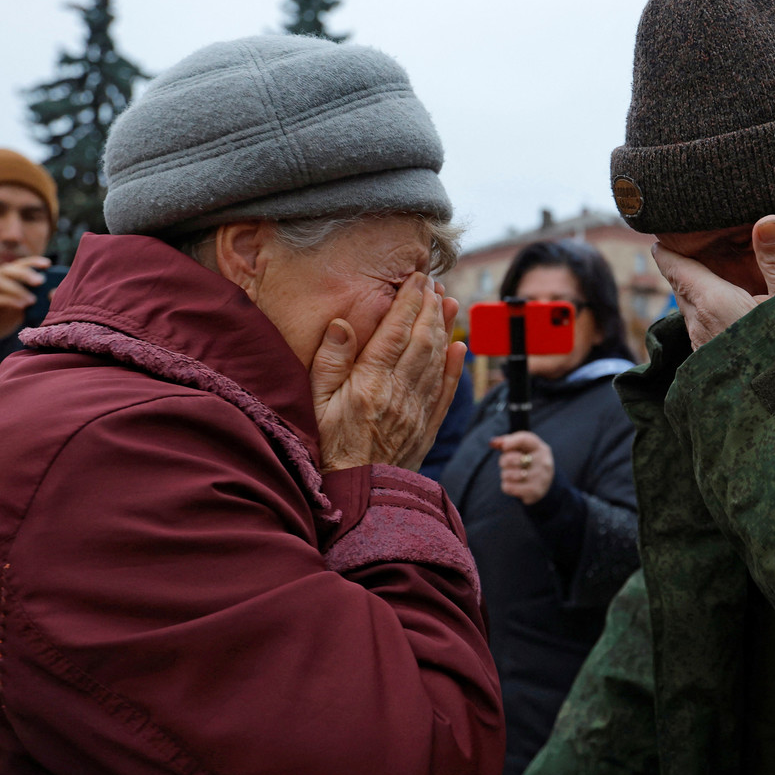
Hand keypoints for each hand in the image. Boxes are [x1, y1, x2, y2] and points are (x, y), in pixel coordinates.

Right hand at [0, 256, 50, 359]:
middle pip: (5, 270)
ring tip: (32, 300)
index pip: (14, 265)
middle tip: (41, 281)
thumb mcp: (18, 309)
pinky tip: (21, 307)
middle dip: (25, 273)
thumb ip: (29, 299)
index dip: (31, 262)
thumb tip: (50, 292)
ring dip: (18, 289)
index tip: (48, 263)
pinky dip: (9, 301)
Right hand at [308, 273, 465, 472]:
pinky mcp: (426, 428)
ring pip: (437, 360)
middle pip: (421, 340)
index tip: (416, 279)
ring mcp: (417, 410)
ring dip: (445, 329)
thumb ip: (328, 362)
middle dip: (430, 307)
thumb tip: (343, 323)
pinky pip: (445, 392)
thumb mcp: (314, 403)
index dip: (408, 302)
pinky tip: (460, 348)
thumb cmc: (327, 447)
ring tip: (449, 302)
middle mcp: (399, 393)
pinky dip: (455, 368)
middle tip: (435, 283)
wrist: (355, 494)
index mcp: (370, 383)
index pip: (395, 331)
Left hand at [490, 431, 554, 505]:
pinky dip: (507, 486)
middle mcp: (544, 462)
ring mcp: (541, 478)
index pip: (524, 439)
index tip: (504, 447)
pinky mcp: (535, 492)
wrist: (543, 483)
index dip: (510, 442)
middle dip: (504, 461)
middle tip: (507, 465)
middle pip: (511, 458)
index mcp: (541, 448)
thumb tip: (492, 442)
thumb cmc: (528, 461)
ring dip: (505, 475)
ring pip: (508, 475)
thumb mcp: (520, 448)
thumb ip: (506, 442)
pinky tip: (514, 485)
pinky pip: (509, 487)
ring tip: (512, 476)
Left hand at [653, 216, 774, 349]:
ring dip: (694, 295)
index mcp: (711, 301)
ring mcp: (701, 349)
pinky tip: (723, 318)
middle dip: (681, 269)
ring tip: (706, 279)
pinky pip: (701, 333)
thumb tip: (767, 219)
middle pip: (681, 288)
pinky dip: (705, 317)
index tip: (662, 236)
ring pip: (689, 313)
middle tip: (684, 250)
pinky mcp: (709, 368)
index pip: (676, 267)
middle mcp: (697, 324)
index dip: (669, 249)